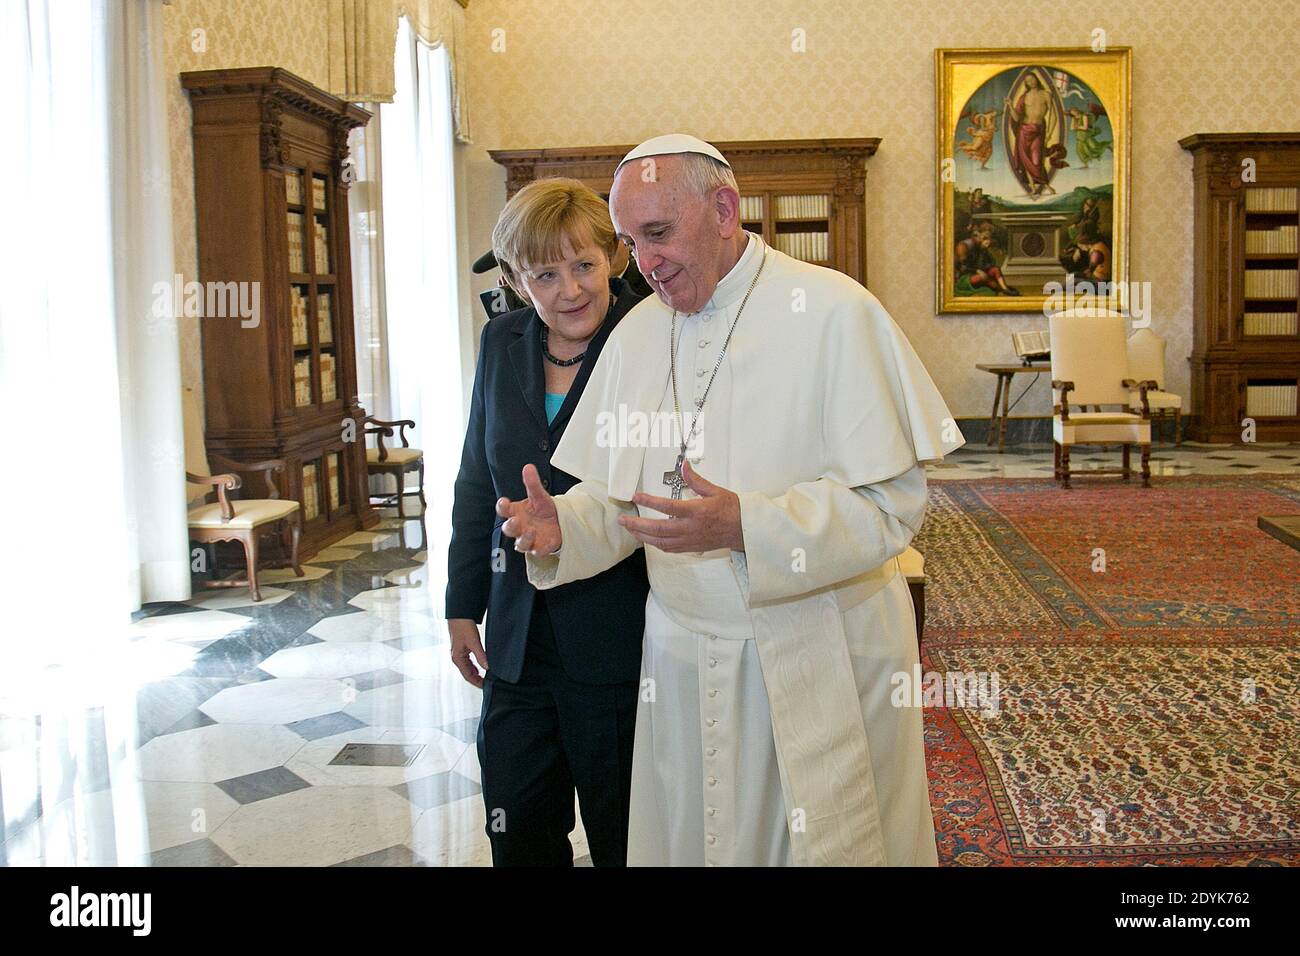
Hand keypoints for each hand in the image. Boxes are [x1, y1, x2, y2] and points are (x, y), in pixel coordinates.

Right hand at [448, 618, 487, 687]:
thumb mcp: (474, 642)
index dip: (477, 683)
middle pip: (468, 673)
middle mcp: (457, 658)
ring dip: (476, 673)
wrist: (459, 615)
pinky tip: (481, 666)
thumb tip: (487, 667)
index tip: (486, 687)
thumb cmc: (463, 627)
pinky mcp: (462, 648)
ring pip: (468, 668)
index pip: (468, 676)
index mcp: (458, 658)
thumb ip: (481, 656)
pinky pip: (468, 661)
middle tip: (488, 683)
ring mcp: (459, 653)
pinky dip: (475, 666)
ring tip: (486, 676)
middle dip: (477, 679)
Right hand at [497, 463, 561, 555]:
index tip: (504, 502)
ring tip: (531, 531)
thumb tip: (528, 467)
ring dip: (525, 538)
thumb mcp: (539, 495)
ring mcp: (529, 539)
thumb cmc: (543, 510)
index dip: (502, 506)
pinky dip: (541, 548)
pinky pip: (539, 551)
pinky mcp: (540, 548)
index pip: (504, 510)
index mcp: (516, 512)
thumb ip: (533, 483)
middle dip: (510, 525)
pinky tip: (546, 543)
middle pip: (509, 529)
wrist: (559, 523)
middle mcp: (520, 527)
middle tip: (515, 520)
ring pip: (521, 544)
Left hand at [621, 460, 744, 552]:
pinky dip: (655, 544)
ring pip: (660, 542)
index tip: (636, 496)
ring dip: (642, 536)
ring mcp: (690, 540)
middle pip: (658, 529)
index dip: (649, 501)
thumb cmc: (732, 510)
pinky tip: (647, 538)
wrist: (744, 530)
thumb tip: (685, 466)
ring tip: (630, 529)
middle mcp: (690, 528)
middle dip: (637, 525)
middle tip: (623, 519)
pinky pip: (669, 549)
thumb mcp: (715, 490)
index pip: (667, 507)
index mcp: (696, 511)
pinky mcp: (691, 548)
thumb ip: (696, 480)